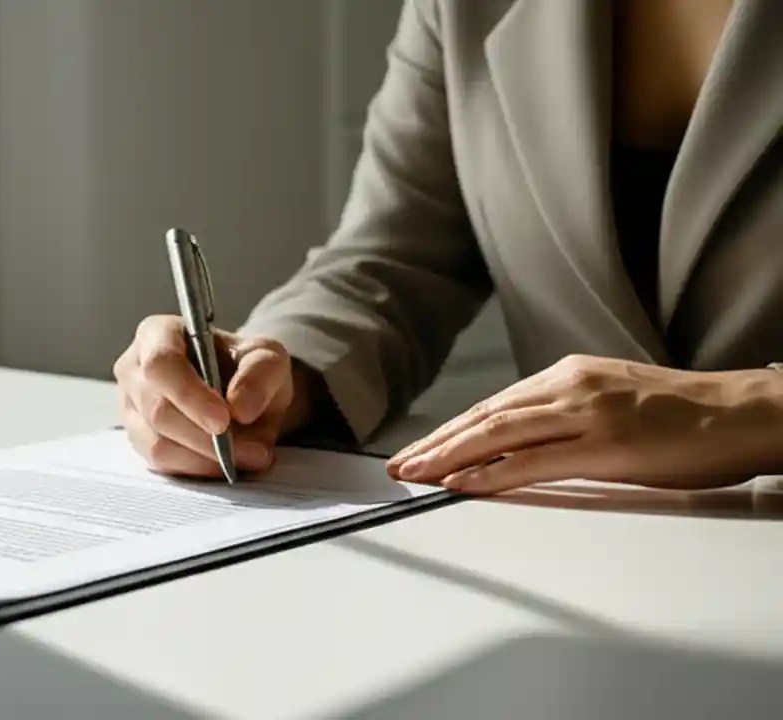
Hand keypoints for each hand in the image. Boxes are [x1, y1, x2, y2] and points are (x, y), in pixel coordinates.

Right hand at [114, 315, 303, 476]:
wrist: (242, 394)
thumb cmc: (246, 367)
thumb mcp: (268, 358)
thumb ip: (260, 374)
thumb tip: (239, 407)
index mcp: (158, 334)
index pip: (160, 363)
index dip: (189, 395)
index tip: (223, 420)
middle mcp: (135, 369)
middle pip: (158, 410)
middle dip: (205, 436)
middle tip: (253, 450)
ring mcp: (132, 408)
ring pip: (157, 443)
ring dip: (206, 458)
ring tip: (250, 457)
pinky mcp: (139, 440)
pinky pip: (163, 463)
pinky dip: (199, 468)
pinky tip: (227, 463)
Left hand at [386, 354, 782, 493]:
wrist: (740, 412)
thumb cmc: (682, 415)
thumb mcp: (608, 403)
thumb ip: (562, 416)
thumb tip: (519, 442)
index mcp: (567, 376)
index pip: (491, 405)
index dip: (448, 430)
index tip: (417, 450)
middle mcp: (568, 387)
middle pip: (483, 416)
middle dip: (435, 443)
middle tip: (398, 465)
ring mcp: (586, 413)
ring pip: (498, 433)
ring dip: (448, 455)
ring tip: (414, 473)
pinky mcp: (605, 444)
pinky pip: (534, 460)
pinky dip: (491, 472)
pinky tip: (462, 483)